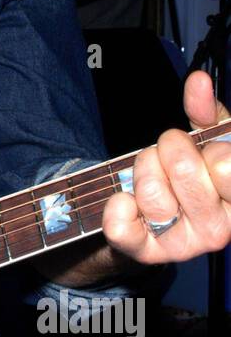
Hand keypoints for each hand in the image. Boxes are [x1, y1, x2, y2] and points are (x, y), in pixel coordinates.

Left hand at [102, 70, 230, 264]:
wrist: (161, 217)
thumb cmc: (193, 174)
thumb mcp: (208, 141)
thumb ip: (207, 111)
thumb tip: (198, 82)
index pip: (225, 164)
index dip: (207, 148)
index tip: (206, 154)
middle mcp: (218, 231)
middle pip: (183, 169)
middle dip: (168, 150)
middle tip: (170, 160)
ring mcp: (182, 247)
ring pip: (151, 191)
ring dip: (143, 171)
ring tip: (152, 176)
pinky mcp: (145, 254)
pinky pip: (120, 226)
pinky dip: (116, 206)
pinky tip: (128, 201)